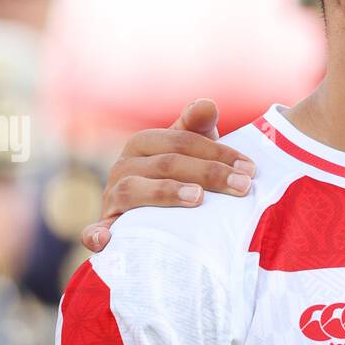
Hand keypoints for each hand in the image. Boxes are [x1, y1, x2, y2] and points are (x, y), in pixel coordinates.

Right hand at [80, 99, 255, 252]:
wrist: (144, 215)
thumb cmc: (175, 178)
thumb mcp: (186, 151)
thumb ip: (197, 128)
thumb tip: (208, 104)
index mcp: (144, 144)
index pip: (183, 142)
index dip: (218, 152)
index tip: (250, 170)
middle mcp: (124, 166)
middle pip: (166, 164)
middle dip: (208, 173)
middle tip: (242, 187)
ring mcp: (112, 197)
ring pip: (133, 190)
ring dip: (164, 193)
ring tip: (198, 198)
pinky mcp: (105, 228)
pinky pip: (94, 232)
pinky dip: (97, 235)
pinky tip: (107, 240)